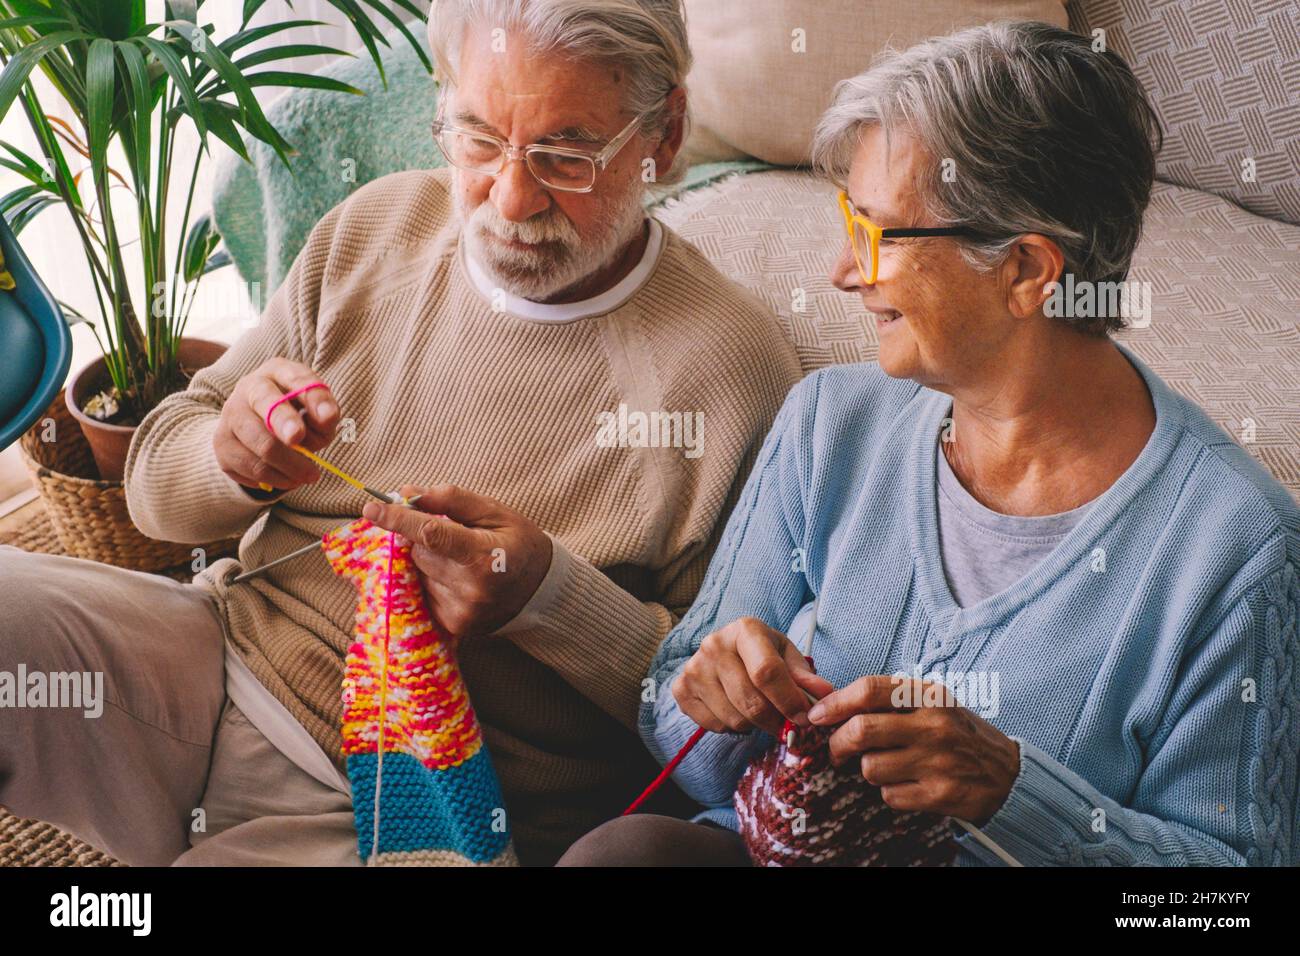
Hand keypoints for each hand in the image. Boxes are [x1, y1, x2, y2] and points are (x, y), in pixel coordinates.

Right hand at [214, 358, 339, 492]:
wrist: (254, 426)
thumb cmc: (296, 414)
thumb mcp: (316, 409)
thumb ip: (325, 412)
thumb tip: (326, 419)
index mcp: (277, 371)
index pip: (295, 378)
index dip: (313, 398)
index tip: (328, 418)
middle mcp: (248, 388)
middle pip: (266, 404)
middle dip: (286, 423)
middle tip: (302, 442)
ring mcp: (231, 415)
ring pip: (262, 444)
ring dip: (292, 466)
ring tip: (310, 475)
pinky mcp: (222, 444)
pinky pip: (252, 468)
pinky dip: (277, 479)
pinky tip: (289, 479)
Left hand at [361, 484, 552, 636]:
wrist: (542, 590)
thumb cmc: (518, 543)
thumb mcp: (494, 512)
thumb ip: (452, 499)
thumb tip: (409, 492)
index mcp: (483, 556)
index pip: (431, 534)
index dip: (399, 519)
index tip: (372, 506)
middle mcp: (470, 589)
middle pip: (419, 553)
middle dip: (423, 538)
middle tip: (450, 534)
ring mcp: (460, 612)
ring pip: (418, 574)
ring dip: (429, 562)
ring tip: (461, 561)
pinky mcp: (453, 626)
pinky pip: (424, 594)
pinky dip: (433, 581)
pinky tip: (458, 579)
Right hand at [671, 617, 834, 736]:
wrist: (724, 650)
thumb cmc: (762, 652)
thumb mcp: (787, 655)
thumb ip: (805, 676)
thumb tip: (824, 694)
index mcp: (745, 630)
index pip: (766, 672)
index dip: (789, 701)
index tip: (804, 719)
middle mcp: (714, 645)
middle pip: (750, 701)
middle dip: (775, 721)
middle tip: (786, 725)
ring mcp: (694, 667)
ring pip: (734, 718)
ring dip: (754, 724)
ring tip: (758, 710)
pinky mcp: (681, 689)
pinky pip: (714, 726)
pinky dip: (731, 727)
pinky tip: (735, 709)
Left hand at [807, 675, 1020, 824]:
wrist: (1007, 774)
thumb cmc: (958, 734)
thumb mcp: (934, 703)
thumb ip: (891, 700)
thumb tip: (833, 705)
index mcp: (930, 695)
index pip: (869, 690)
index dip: (834, 702)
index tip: (817, 715)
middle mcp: (934, 725)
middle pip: (861, 730)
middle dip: (837, 743)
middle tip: (837, 750)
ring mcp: (938, 761)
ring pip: (870, 767)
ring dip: (868, 770)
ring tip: (886, 766)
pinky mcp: (939, 795)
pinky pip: (889, 795)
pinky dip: (889, 793)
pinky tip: (907, 784)